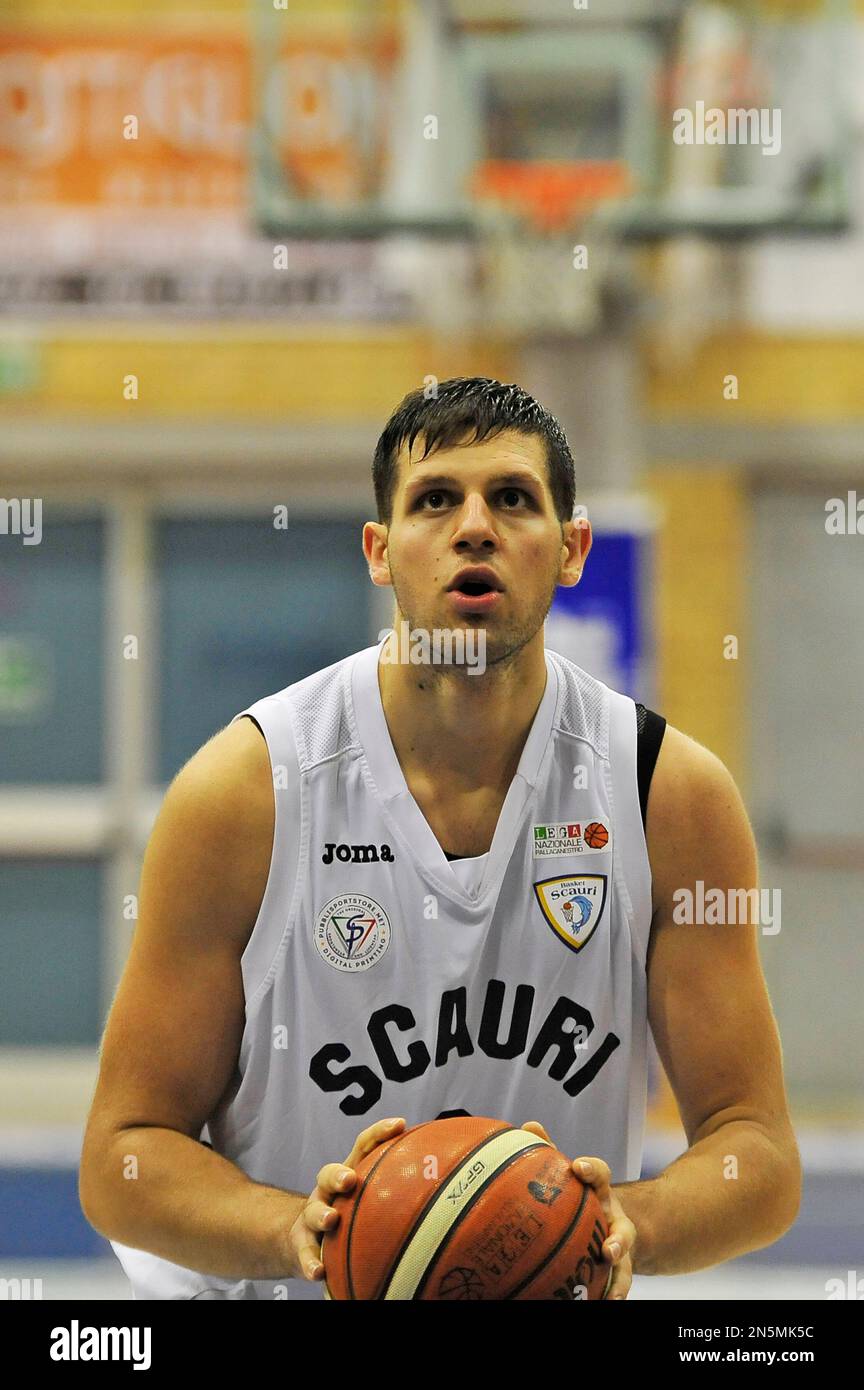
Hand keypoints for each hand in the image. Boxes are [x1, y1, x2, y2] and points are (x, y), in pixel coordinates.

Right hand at [284, 1116, 405, 1281]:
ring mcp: (312, 1215)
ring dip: (321, 1215)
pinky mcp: (301, 1243)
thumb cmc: (351, 1215)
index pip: (364, 1145)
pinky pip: (304, 1254)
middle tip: (350, 1180)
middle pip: (329, 1173)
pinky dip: (310, 1262)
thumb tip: (457, 1200)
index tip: (400, 1124)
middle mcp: (328, 1190)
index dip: (380, 1132)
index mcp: (350, 1173)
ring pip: (313, 1211)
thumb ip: (402, 1196)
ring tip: (331, 1221)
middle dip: (339, 1174)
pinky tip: (320, 1273)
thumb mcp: (371, 1200)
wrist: (306, 1237)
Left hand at [521, 1120, 635, 1299]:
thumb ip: (549, 1150)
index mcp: (600, 1193)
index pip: (600, 1175)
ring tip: (610, 1296)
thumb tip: (529, 1125)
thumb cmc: (581, 1195)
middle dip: (618, 1241)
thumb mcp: (569, 1175)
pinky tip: (600, 1305)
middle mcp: (615, 1222)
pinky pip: (615, 1287)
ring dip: (619, 1281)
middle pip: (624, 1231)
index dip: (591, 1169)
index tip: (578, 1167)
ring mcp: (619, 1250)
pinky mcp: (616, 1273)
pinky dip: (610, 1297)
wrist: (610, 1224)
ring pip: (625, 1268)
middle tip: (607, 1249)